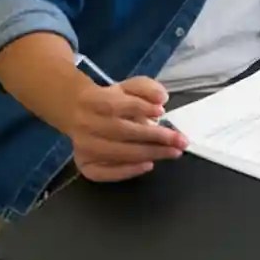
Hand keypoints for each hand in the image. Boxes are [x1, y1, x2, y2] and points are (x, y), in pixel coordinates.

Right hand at [66, 77, 187, 181]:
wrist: (79, 113)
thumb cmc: (113, 101)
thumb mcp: (131, 87)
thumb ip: (148, 88)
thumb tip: (161, 99)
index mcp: (94, 100)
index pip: (115, 105)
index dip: (140, 108)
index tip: (161, 111)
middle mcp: (85, 125)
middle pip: (120, 131)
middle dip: (154, 137)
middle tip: (180, 141)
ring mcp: (83, 146)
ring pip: (115, 152)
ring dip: (148, 153)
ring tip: (172, 152)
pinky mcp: (84, 164)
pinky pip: (102, 173)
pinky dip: (126, 171)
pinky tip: (147, 165)